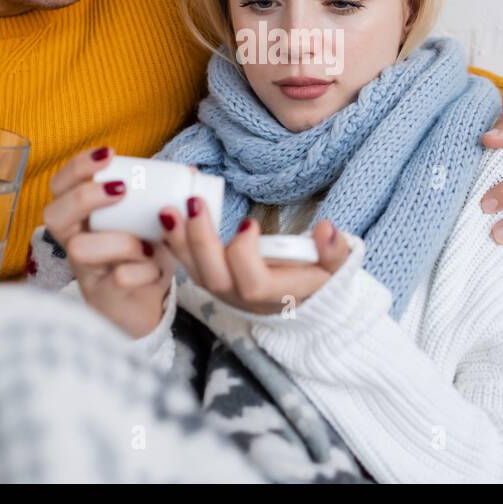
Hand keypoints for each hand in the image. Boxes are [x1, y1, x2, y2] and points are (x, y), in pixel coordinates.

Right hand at [43, 147, 174, 337]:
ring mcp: (84, 270)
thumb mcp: (151, 222)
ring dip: (119, 240)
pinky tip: (156, 269)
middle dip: (85, 196)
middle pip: (54, 215)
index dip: (76, 168)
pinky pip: (116, 279)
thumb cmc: (144, 254)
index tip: (109, 154)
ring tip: (147, 243)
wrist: (147, 303)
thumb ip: (163, 198)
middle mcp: (74, 241)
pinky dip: (143, 271)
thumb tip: (190, 171)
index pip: (60, 187)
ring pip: (79, 249)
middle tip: (121, 189)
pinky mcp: (102, 296)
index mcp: (82, 218)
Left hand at [157, 196, 349, 315]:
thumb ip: (335, 251)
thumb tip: (327, 229)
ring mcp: (224, 292)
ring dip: (178, 240)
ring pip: (194, 273)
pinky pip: (187, 264)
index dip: (244, 255)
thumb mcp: (336, 267)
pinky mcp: (211, 279)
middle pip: (214, 278)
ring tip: (168, 209)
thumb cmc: (318, 279)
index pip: (253, 283)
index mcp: (276, 295)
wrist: (301, 300)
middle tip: (195, 202)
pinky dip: (174, 241)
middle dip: (200, 241)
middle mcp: (243, 299)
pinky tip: (166, 215)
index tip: (248, 222)